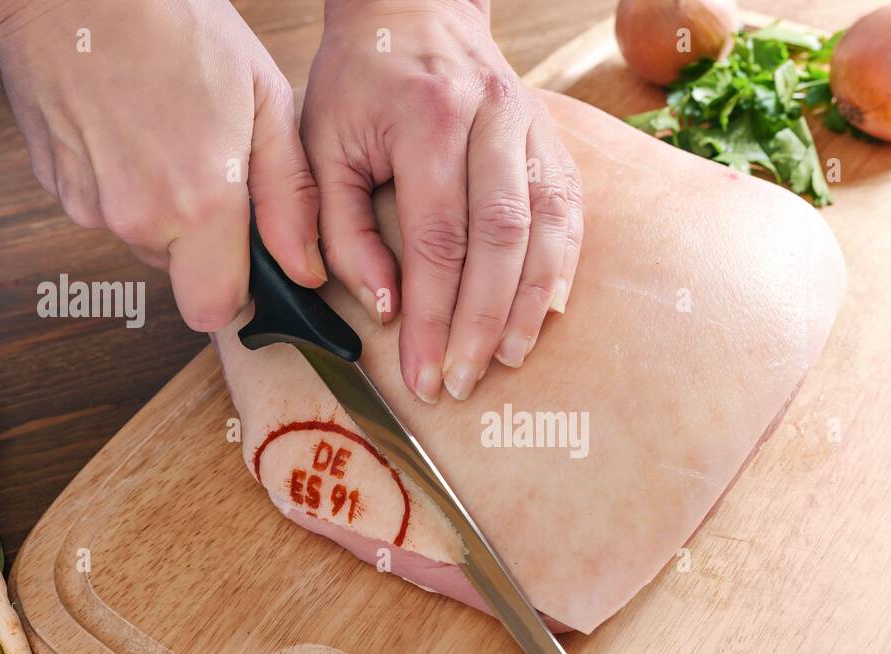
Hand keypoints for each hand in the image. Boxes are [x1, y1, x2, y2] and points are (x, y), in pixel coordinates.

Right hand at [0, 0, 322, 330]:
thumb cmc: (173, 24)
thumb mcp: (264, 101)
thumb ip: (290, 197)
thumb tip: (304, 269)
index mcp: (199, 203)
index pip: (218, 311)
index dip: (242, 293)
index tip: (254, 261)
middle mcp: (138, 217)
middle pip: (184, 276)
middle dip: (208, 244)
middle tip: (216, 170)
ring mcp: (90, 206)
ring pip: (146, 242)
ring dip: (167, 211)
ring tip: (174, 137)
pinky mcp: (56, 187)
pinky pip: (108, 210)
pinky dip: (125, 185)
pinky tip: (133, 130)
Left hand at [302, 0, 583, 401]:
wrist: (415, 9)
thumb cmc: (360, 80)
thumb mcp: (321, 143)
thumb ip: (338, 228)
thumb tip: (382, 307)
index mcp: (427, 119)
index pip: (437, 241)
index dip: (433, 318)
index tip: (423, 374)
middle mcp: (491, 120)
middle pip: (500, 241)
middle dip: (482, 322)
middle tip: (463, 379)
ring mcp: (532, 128)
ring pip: (546, 228)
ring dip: (529, 304)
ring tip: (506, 357)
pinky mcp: (552, 139)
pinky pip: (570, 210)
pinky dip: (561, 267)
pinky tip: (546, 312)